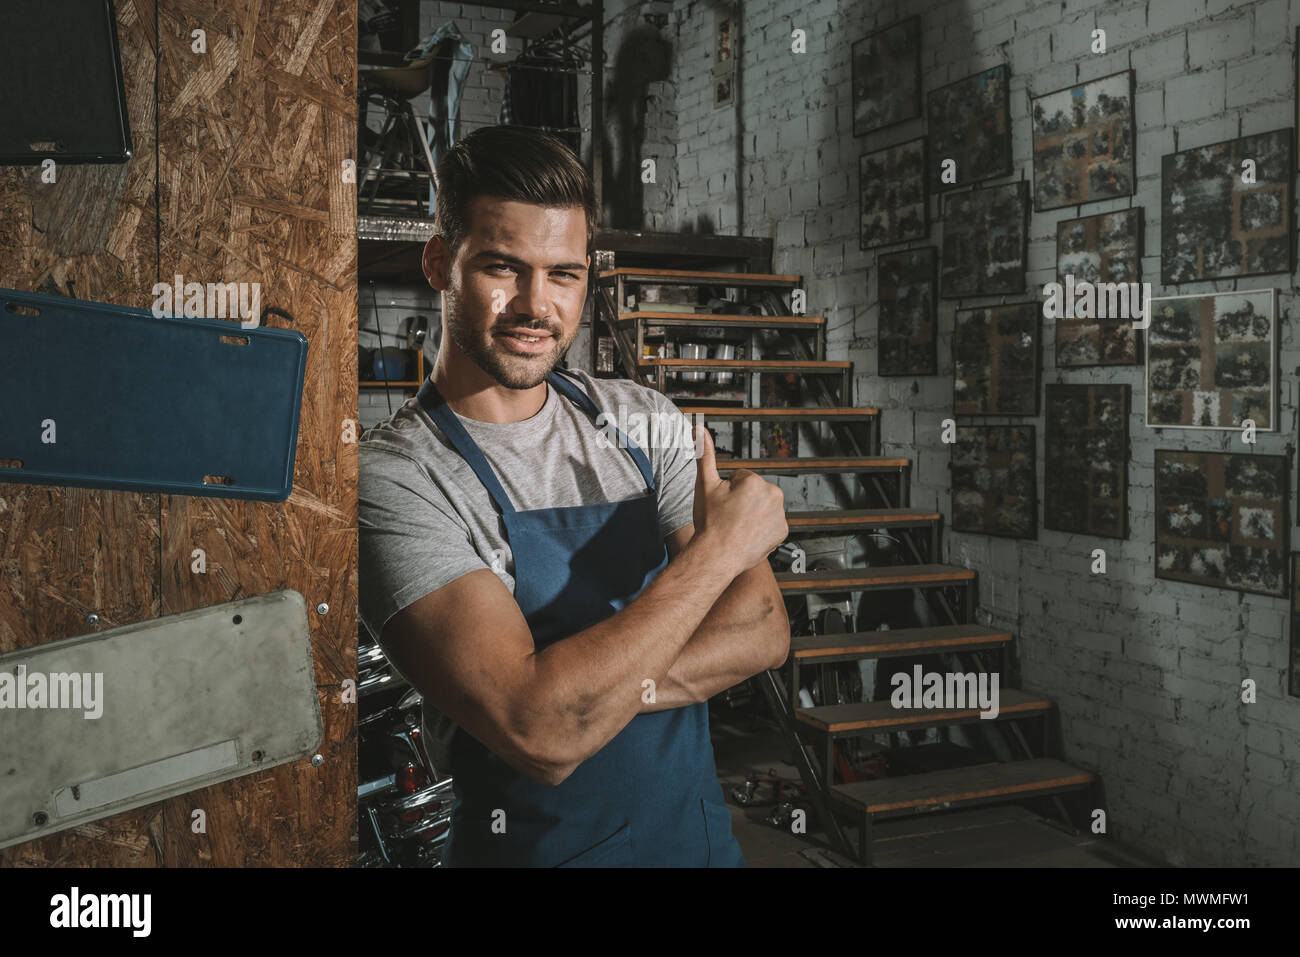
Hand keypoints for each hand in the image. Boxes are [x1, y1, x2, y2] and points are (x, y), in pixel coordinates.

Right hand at [692, 425, 787, 574]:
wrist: (716, 557)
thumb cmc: (709, 522)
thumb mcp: (704, 485)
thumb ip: (704, 454)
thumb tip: (698, 429)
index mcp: (755, 481)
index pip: (741, 479)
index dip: (728, 492)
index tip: (722, 505)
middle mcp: (773, 494)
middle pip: (754, 492)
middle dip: (743, 501)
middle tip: (728, 517)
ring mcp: (780, 514)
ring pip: (763, 507)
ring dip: (753, 514)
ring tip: (737, 528)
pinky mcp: (783, 532)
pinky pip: (771, 524)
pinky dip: (762, 529)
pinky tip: (748, 536)